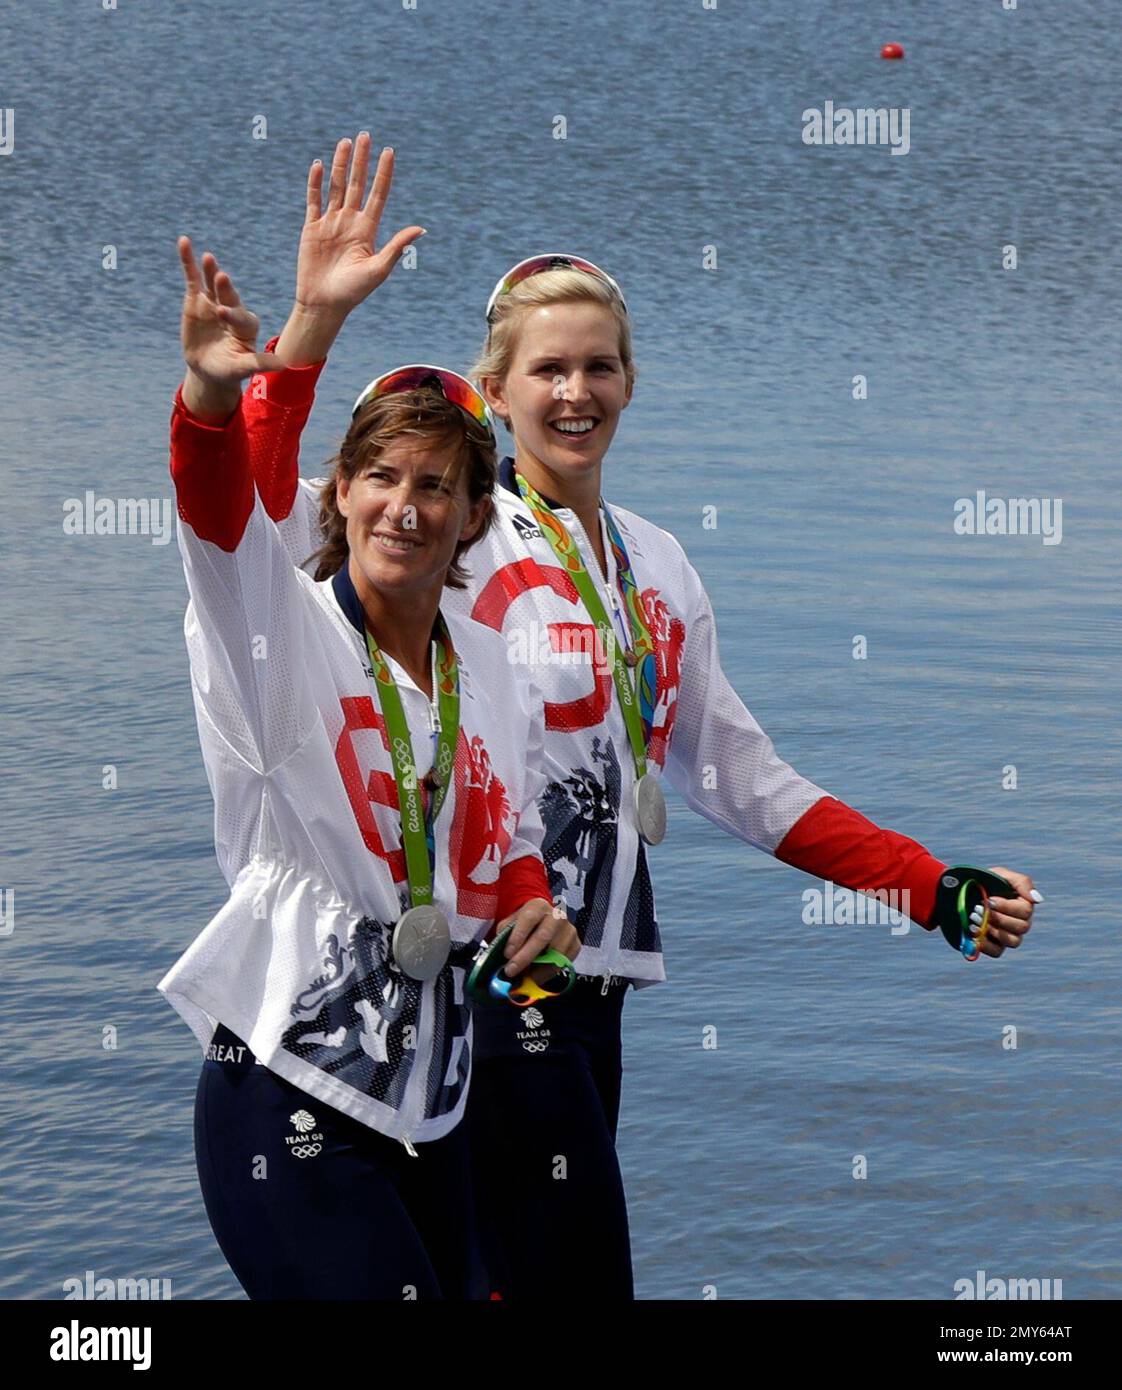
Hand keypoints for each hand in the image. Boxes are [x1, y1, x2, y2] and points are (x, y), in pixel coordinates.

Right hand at [177, 237, 282, 410]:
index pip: (240, 317)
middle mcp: (233, 309)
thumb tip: (284, 365)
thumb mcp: (242, 369)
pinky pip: (193, 277)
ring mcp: (214, 301)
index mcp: (247, 325)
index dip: (232, 315)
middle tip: (222, 277)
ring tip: (208, 258)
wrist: (208, 368)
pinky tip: (184, 242)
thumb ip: (259, 363)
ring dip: (210, 270)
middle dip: (225, 288)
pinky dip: (188, 260)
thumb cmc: (229, 370)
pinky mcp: (197, 298)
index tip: (222, 313)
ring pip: (212, 283)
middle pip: (229, 296)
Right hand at [294, 132, 424, 315]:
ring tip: (346, 142)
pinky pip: (314, 201)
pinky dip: (315, 183)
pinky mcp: (311, 228)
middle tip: (366, 135)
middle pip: (358, 184)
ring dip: (341, 165)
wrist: (324, 304)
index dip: (383, 174)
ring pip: (337, 187)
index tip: (389, 152)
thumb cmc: (353, 292)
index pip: (378, 195)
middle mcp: (350, 222)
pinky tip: (318, 165)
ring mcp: (331, 223)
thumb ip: (396, 246)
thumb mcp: (379, 269)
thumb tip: (421, 228)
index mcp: (368, 230)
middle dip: (362, 160)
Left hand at [501, 898, 581, 979]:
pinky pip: (563, 962)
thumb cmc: (524, 925)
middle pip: (543, 937)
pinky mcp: (576, 944)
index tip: (507, 954)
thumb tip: (497, 954)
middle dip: (525, 956)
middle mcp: (557, 915)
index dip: (518, 937)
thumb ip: (505, 934)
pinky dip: (549, 972)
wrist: (544, 922)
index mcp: (538, 906)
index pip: (529, 919)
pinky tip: (537, 974)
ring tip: (523, 975)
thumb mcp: (512, 922)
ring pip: (555, 953)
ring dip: (537, 968)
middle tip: (511, 971)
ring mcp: (569, 930)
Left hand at [968, 866, 1039, 957]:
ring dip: (993, 930)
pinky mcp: (995, 946)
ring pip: (1012, 941)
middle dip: (997, 918)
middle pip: (1020, 928)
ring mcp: (1008, 937)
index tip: (989, 899)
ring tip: (974, 919)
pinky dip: (985, 944)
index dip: (1006, 907)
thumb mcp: (1002, 875)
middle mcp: (1020, 924)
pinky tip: (973, 932)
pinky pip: (996, 952)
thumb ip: (1022, 883)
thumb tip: (1038, 900)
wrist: (964, 893)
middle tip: (977, 909)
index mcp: (1024, 907)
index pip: (1025, 912)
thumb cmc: (987, 882)